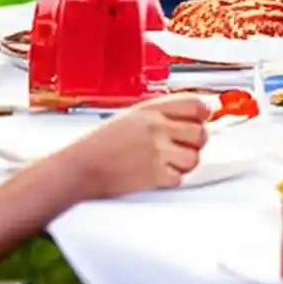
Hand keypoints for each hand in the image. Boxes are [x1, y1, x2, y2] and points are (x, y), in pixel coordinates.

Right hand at [59, 94, 210, 199]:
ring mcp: (156, 151)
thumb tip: (194, 115)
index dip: (203, 113)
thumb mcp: (130, 117)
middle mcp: (156, 128)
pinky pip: (179, 178)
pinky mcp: (154, 175)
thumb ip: (160, 114)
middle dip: (195, 142)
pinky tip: (157, 173)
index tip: (202, 119)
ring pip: (194, 157)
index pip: (195, 104)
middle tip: (182, 146)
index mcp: (150, 110)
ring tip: (169, 162)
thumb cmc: (99, 144)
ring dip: (185, 162)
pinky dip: (171, 179)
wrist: (79, 167)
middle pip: (200, 133)